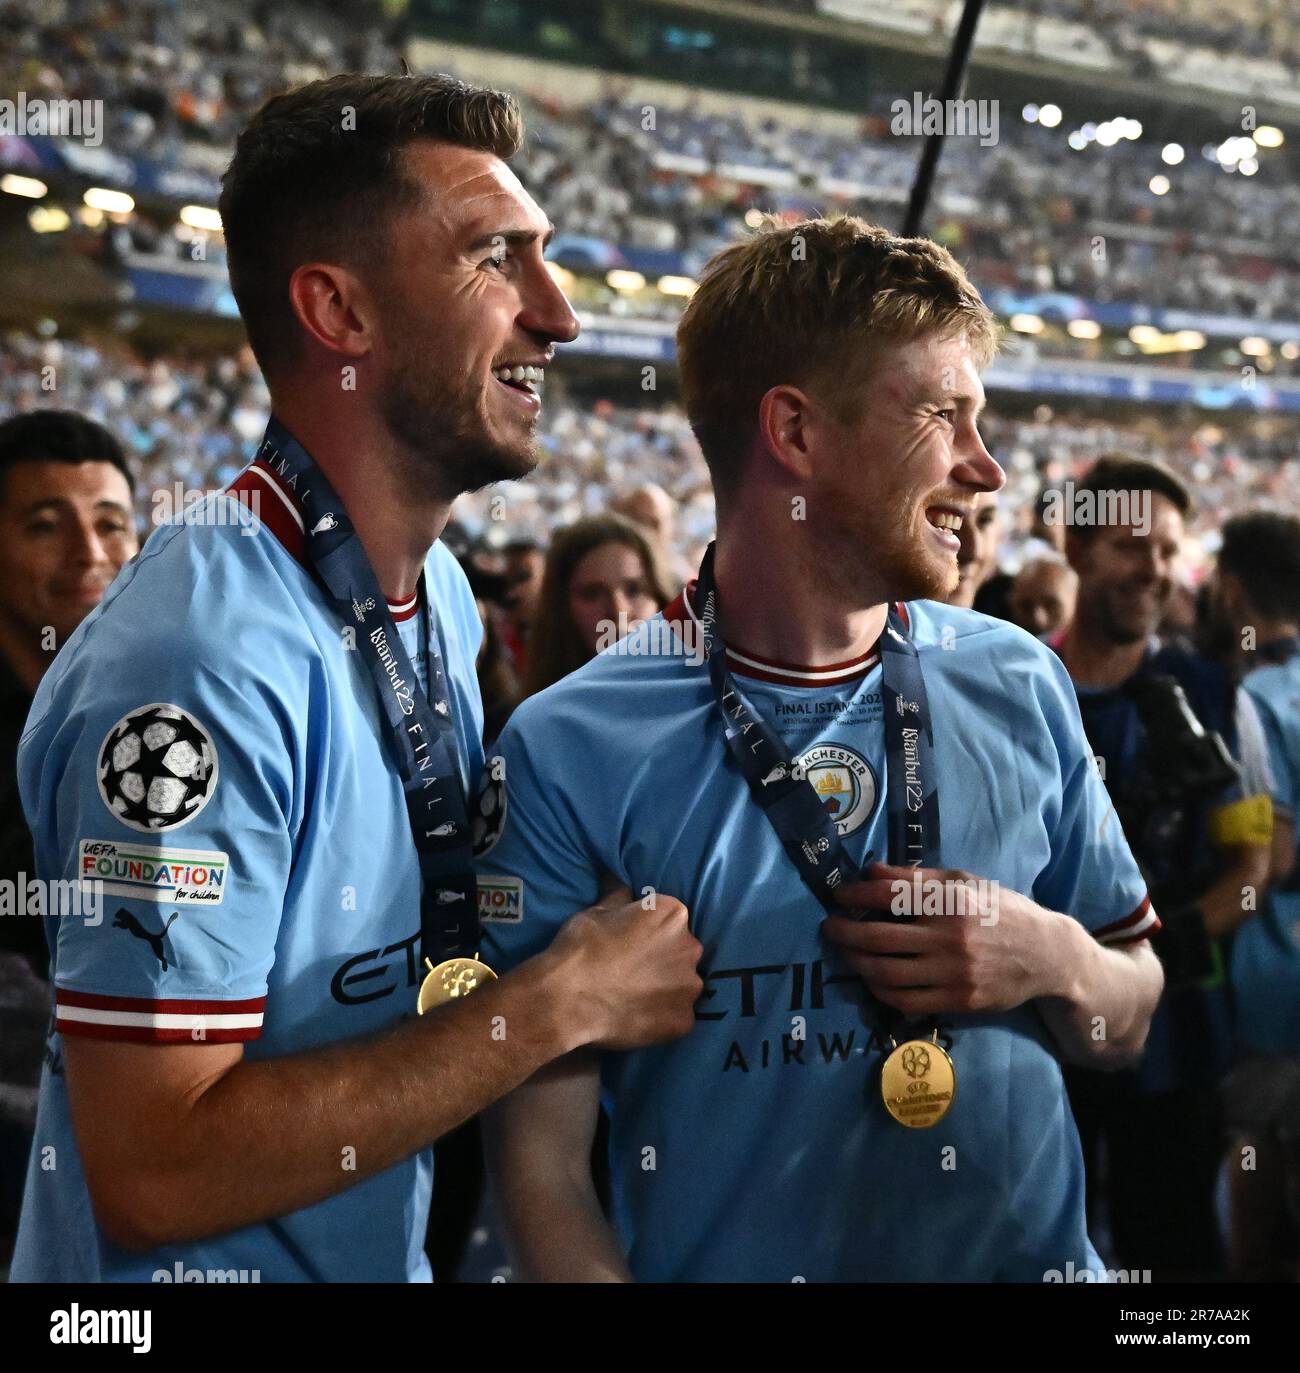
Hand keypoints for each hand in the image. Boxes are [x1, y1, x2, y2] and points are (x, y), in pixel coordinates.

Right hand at [548, 885, 702, 1049]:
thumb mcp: (596, 910)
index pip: (670, 919)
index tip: (630, 943)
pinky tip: (637, 1017)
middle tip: (631, 971)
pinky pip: (677, 1017)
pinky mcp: (683, 1021)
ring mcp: (689, 987)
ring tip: (634, 997)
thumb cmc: (580, 948)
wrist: (566, 999)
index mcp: (672, 915)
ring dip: (665, 989)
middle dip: (662, 959)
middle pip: (681, 951)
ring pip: (682, 985)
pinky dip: (661, 1018)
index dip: (649, 932)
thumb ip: (618, 894)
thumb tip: (617, 876)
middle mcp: (690, 947)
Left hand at [821, 862, 1070, 1016]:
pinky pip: (905, 1000)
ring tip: (847, 952)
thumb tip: (872, 871)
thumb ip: (918, 878)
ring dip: (856, 963)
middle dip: (844, 932)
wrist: (1047, 955)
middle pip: (879, 937)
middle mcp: (951, 937)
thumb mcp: (966, 882)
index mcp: (952, 901)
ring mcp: (954, 973)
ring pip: (886, 973)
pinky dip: (879, 990)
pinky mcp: (959, 1001)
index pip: (889, 895)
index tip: (839, 896)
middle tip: (830, 927)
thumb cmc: (1001, 910)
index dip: (855, 895)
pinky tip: (872, 978)